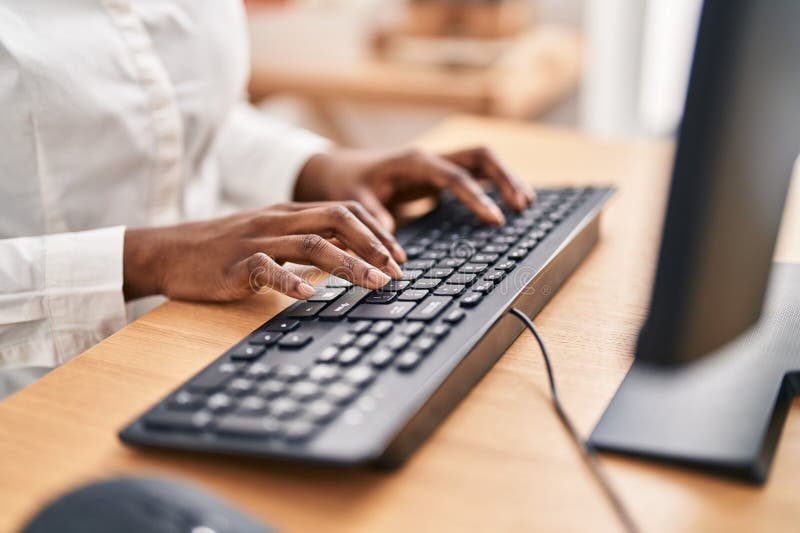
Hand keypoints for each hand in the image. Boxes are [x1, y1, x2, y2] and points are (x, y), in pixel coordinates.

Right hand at [122, 201, 405, 301]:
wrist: (169, 250)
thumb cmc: (225, 247)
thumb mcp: (271, 234)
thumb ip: (308, 238)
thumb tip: (353, 251)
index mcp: (289, 211)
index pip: (345, 210)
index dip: (377, 232)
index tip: (400, 257)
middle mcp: (278, 220)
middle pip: (337, 220)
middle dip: (374, 245)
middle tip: (397, 271)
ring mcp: (257, 241)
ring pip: (312, 244)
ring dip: (349, 265)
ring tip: (374, 284)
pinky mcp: (236, 264)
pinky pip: (268, 270)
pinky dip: (291, 281)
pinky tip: (309, 295)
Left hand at [294, 146, 535, 231]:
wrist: (336, 169)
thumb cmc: (345, 183)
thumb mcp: (351, 200)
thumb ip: (372, 219)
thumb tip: (395, 248)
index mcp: (413, 162)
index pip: (455, 176)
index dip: (477, 198)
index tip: (496, 219)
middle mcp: (430, 158)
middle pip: (479, 156)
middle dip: (504, 178)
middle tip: (522, 206)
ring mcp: (437, 165)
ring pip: (481, 162)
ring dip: (505, 179)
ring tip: (526, 204)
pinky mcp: (438, 176)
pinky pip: (473, 174)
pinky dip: (494, 185)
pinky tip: (509, 202)